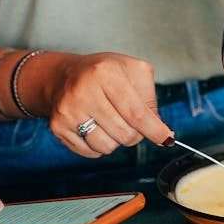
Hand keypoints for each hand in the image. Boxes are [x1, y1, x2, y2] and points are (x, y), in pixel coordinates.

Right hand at [46, 52, 173, 158]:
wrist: (65, 76)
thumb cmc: (103, 73)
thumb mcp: (133, 71)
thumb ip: (150, 99)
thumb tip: (162, 132)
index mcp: (105, 73)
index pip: (136, 113)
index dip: (154, 130)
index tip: (165, 138)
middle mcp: (83, 91)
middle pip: (124, 134)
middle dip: (135, 134)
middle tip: (131, 122)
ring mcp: (68, 111)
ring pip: (107, 147)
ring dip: (116, 140)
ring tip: (110, 122)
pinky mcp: (58, 126)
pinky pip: (90, 152)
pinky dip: (98, 146)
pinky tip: (96, 127)